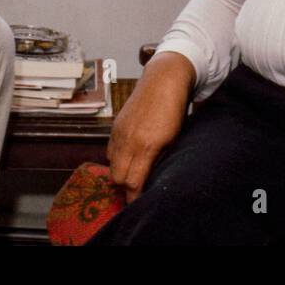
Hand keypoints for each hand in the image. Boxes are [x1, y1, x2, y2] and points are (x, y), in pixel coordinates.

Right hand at [106, 52, 193, 203]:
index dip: (134, 197)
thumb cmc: (174, 109)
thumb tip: (150, 179)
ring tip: (132, 175)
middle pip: (118, 177)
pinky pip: (110, 150)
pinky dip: (116, 158)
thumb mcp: (173, 138)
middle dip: (125, 188)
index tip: (138, 204)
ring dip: (120, 173)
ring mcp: (119, 132)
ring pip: (111, 164)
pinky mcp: (115, 125)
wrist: (163, 79)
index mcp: (146, 146)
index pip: (132, 183)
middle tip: (136, 191)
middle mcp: (128, 140)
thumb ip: (159, 159)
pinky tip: (128, 157)